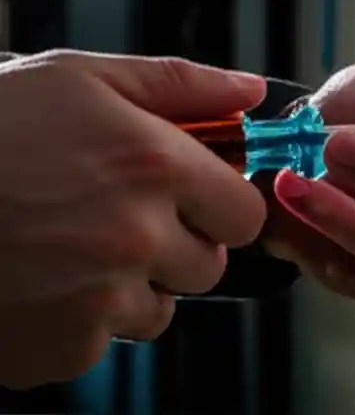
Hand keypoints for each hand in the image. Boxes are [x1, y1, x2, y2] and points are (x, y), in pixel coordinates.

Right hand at [0, 51, 267, 388]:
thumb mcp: (79, 78)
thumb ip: (179, 85)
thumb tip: (250, 91)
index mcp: (154, 166)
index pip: (245, 214)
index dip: (219, 208)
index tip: (190, 200)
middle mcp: (137, 236)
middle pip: (207, 267)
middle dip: (175, 248)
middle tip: (115, 221)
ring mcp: (99, 298)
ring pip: (155, 310)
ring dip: (126, 289)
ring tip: (64, 250)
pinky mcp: (60, 347)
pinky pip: (98, 344)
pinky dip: (73, 324)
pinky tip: (34, 283)